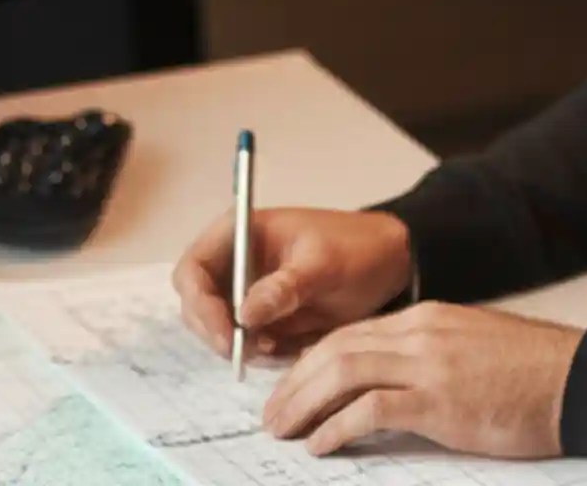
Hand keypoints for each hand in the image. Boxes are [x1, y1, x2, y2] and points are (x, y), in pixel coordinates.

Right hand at [172, 208, 411, 356]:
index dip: (199, 304)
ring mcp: (249, 292)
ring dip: (246, 347)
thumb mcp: (325, 265)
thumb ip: (285, 287)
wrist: (393, 263)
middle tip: (255, 353)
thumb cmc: (359, 249)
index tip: (227, 335)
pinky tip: (295, 348)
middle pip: (198, 307)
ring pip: (223, 330)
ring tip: (285, 347)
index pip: (193, 270)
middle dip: (220, 334)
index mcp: (240, 234)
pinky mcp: (267, 317)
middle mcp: (236, 263)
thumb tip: (245, 315)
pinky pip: (251, 343)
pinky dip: (266, 353)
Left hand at [261, 301, 584, 457]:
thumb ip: (431, 356)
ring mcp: (430, 364)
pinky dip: (337, 427)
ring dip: (303, 403)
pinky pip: (371, 409)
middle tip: (271, 414)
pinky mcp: (440, 400)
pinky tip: (321, 444)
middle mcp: (421, 332)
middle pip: (335, 349)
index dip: (311, 362)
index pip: (351, 333)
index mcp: (428, 317)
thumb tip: (393, 384)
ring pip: (342, 372)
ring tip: (282, 430)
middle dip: (293, 383)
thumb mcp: (474, 348)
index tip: (292, 388)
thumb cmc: (536, 373)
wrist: (581, 379)